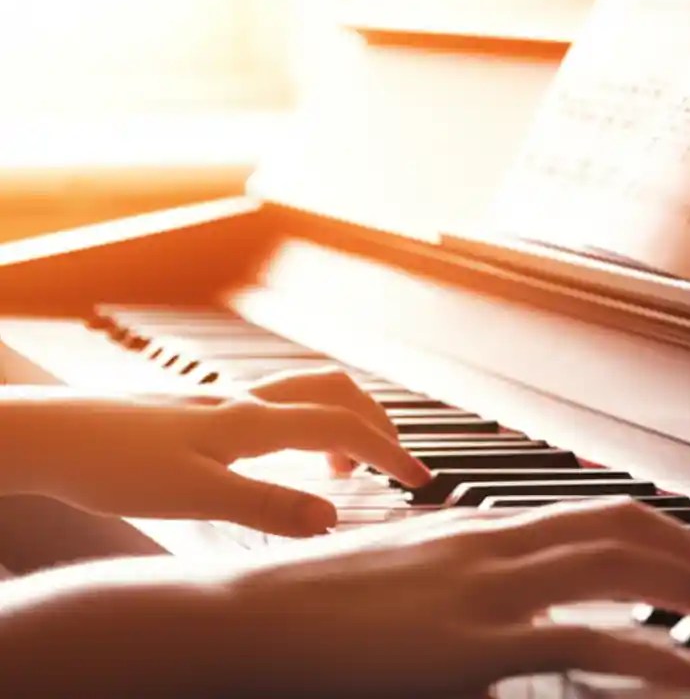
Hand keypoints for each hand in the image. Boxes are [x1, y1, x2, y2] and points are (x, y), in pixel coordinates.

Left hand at [17, 368, 426, 536]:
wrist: (50, 436)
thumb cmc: (114, 463)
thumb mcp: (195, 495)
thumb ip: (267, 505)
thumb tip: (332, 516)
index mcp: (254, 421)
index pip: (343, 428)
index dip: (389, 453)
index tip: (420, 480)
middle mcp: (245, 403)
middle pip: (336, 392)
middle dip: (377, 423)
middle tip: (395, 464)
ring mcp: (222, 403)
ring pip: (306, 391)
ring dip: (342, 417)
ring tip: (345, 465)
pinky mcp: (200, 412)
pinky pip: (276, 403)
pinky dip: (306, 421)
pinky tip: (284, 455)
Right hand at [222, 498, 689, 695]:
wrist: (248, 619)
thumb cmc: (320, 602)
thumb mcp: (413, 575)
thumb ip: (476, 580)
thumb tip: (529, 610)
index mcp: (483, 528)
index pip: (598, 512)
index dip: (664, 532)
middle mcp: (495, 546)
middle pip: (624, 528)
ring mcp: (487, 592)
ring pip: (618, 568)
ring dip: (689, 589)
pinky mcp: (472, 647)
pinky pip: (586, 644)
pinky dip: (651, 657)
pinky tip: (687, 674)